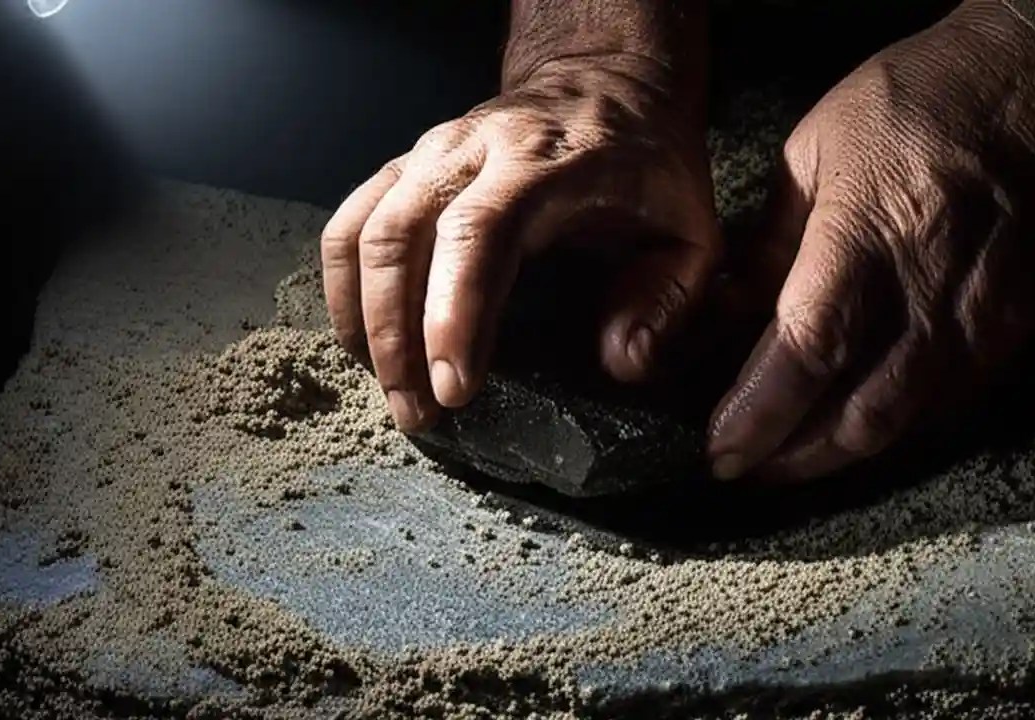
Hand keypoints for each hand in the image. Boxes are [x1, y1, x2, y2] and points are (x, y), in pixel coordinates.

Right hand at [322, 54, 718, 431]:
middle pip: (401, 236)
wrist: (604, 83)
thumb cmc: (647, 165)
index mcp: (543, 163)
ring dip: (363, 321)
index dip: (454, 312)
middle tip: (418, 414)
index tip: (453, 387)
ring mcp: (428, 154)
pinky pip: (349, 224)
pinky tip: (366, 344)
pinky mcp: (405, 167)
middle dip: (397, 337)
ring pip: (362, 232)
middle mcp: (471, 150)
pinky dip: (344, 290)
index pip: (479, 233)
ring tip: (391, 391)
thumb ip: (667, 299)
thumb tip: (621, 361)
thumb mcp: (690, 230)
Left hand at [708, 0, 1034, 481]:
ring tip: (784, 459)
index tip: (721, 448)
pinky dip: (888, 428)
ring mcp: (979, 318)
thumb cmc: (901, 111)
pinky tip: (847, 428)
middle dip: (794, 457)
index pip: (808, 349)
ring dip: (837, 455)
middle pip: (861, 412)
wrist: (1023, 95)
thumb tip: (720, 317)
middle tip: (742, 466)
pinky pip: (943, 407)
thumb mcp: (807, 158)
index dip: (761, 414)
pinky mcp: (1008, 332)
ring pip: (905, 424)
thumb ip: (765, 247)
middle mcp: (930, 289)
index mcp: (867, 234)